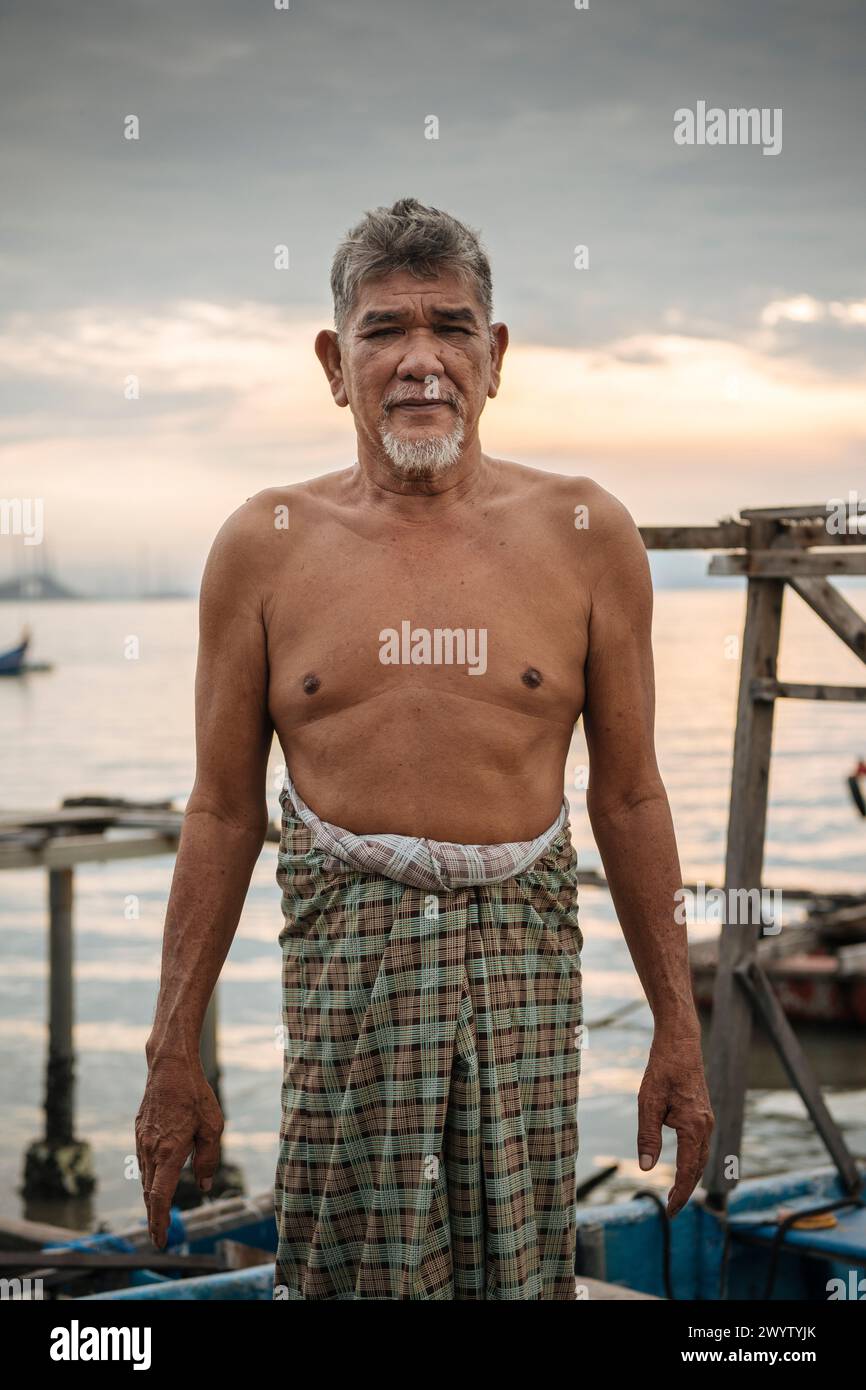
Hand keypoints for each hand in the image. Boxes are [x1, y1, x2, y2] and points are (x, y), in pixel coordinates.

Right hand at [135, 1056, 223, 1247]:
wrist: (170, 1067)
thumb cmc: (196, 1095)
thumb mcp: (213, 1127)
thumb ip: (209, 1159)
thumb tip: (204, 1185)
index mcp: (169, 1153)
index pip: (160, 1197)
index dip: (160, 1222)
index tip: (161, 1240)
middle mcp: (151, 1151)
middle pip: (149, 1193)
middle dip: (154, 1217)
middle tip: (160, 1237)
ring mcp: (142, 1141)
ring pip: (145, 1178)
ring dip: (151, 1198)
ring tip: (158, 1215)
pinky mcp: (139, 1131)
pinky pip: (143, 1162)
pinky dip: (149, 1177)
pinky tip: (156, 1180)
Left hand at [637, 1030, 713, 1217]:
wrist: (680, 1043)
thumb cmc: (663, 1069)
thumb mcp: (648, 1103)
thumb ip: (648, 1136)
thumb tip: (646, 1168)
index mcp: (694, 1127)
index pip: (688, 1171)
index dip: (679, 1194)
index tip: (670, 1212)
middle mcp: (705, 1126)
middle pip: (698, 1169)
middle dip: (686, 1191)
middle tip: (671, 1210)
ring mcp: (706, 1120)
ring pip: (701, 1158)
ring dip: (690, 1178)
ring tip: (675, 1194)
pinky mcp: (703, 1114)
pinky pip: (700, 1146)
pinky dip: (693, 1162)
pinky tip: (684, 1166)